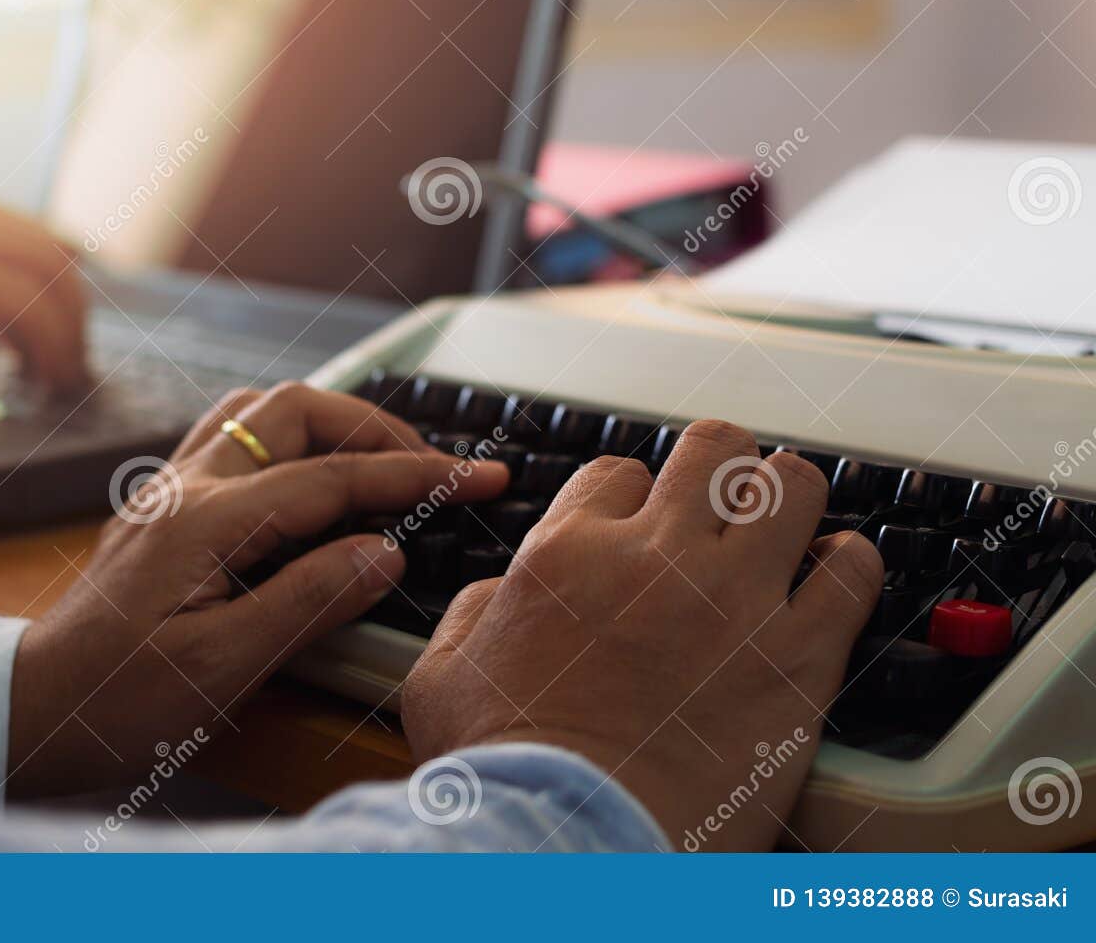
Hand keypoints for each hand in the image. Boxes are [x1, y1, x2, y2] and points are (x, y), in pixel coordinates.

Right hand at [0, 168, 88, 390]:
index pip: (15, 228)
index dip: (46, 277)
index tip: (52, 318)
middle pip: (46, 250)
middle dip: (69, 307)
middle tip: (70, 356)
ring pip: (47, 276)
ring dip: (66, 331)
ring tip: (64, 375)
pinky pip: (24, 306)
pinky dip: (46, 343)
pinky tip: (42, 374)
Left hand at [4, 382, 509, 797]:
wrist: (32, 708)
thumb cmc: (116, 702)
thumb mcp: (222, 669)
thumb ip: (308, 602)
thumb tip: (384, 553)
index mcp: (205, 521)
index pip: (331, 477)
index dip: (414, 474)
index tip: (479, 477)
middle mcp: (184, 486)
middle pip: (294, 410)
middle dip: (374, 427)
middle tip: (431, 468)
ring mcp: (168, 489)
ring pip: (258, 411)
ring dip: (327, 424)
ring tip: (379, 462)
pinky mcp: (162, 508)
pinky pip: (233, 438)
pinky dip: (288, 442)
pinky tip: (309, 481)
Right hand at [402, 419, 883, 850]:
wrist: (567, 844)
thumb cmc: (502, 773)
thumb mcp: (439, 678)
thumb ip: (472, 614)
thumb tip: (504, 592)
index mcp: (566, 553)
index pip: (617, 472)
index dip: (630, 498)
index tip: (639, 529)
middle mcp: (654, 557)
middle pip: (714, 448)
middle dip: (719, 467)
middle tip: (722, 502)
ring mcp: (734, 601)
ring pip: (792, 487)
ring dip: (788, 501)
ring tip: (785, 529)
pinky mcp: (797, 658)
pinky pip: (853, 573)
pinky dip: (848, 566)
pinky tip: (832, 579)